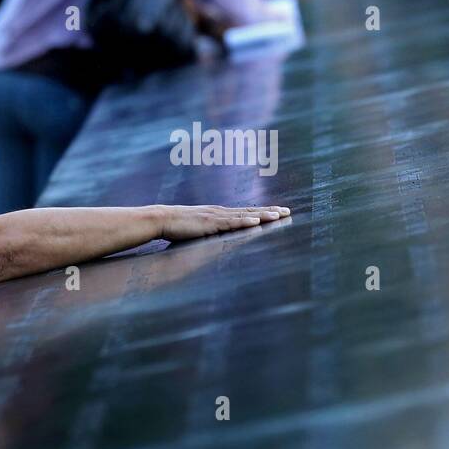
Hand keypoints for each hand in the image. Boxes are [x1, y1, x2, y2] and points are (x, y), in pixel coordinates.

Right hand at [157, 205, 289, 241]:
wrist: (160, 218)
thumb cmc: (177, 226)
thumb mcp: (198, 229)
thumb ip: (210, 231)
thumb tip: (218, 237)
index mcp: (219, 214)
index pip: (245, 212)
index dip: (262, 212)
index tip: (277, 212)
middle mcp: (221, 212)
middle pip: (250, 211)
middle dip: (270, 211)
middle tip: (288, 211)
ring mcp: (216, 216)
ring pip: (245, 215)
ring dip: (263, 215)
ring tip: (278, 215)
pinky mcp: (209, 223)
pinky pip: (230, 223)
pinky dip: (244, 221)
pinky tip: (256, 221)